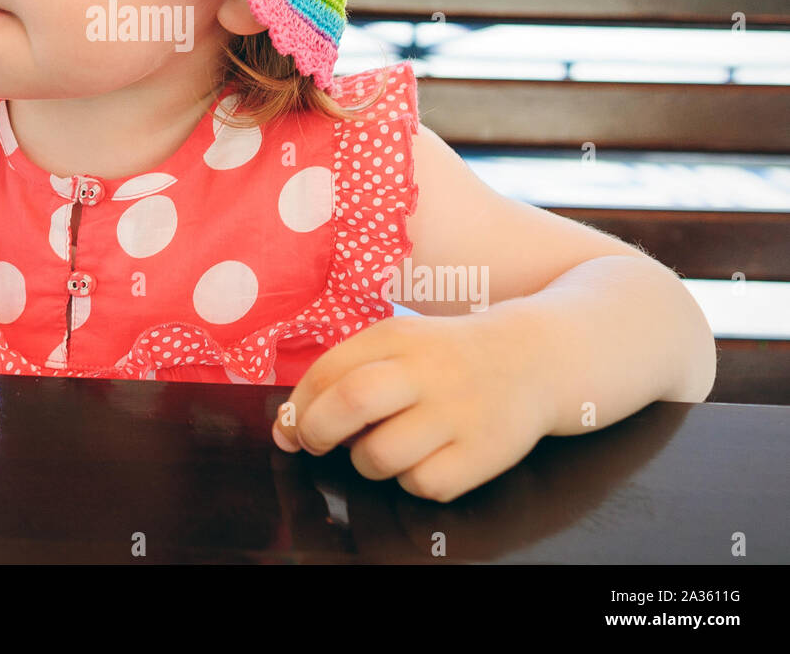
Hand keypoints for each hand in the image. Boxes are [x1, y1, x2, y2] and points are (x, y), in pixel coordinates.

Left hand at [271, 312, 554, 502]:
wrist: (534, 359)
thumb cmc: (446, 357)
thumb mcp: (400, 343)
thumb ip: (346, 374)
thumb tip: (287, 427)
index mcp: (397, 335)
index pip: (326, 371)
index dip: (297, 407)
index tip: (290, 426)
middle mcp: (426, 370)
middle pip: (349, 403)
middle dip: (317, 432)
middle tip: (317, 443)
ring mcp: (457, 412)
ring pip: (379, 457)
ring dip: (366, 462)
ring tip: (385, 446)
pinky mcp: (482, 453)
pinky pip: (421, 485)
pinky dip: (412, 480)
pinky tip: (428, 456)